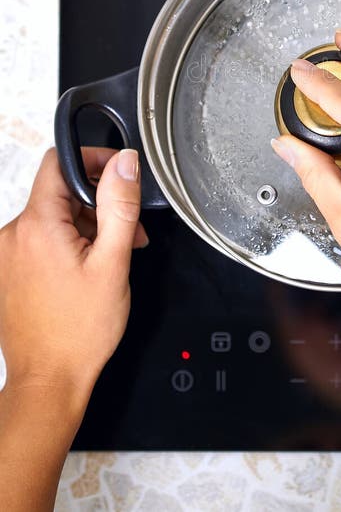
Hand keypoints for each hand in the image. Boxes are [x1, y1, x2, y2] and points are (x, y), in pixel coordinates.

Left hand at [0, 147, 145, 398]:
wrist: (49, 381)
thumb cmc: (80, 329)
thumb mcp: (112, 261)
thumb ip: (119, 206)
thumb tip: (124, 162)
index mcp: (37, 225)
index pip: (59, 162)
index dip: (92, 160)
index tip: (118, 177)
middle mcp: (13, 234)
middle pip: (59, 192)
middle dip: (98, 203)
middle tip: (128, 232)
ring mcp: (7, 253)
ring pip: (52, 216)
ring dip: (85, 226)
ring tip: (111, 257)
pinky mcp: (9, 269)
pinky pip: (41, 239)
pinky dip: (67, 244)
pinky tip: (88, 269)